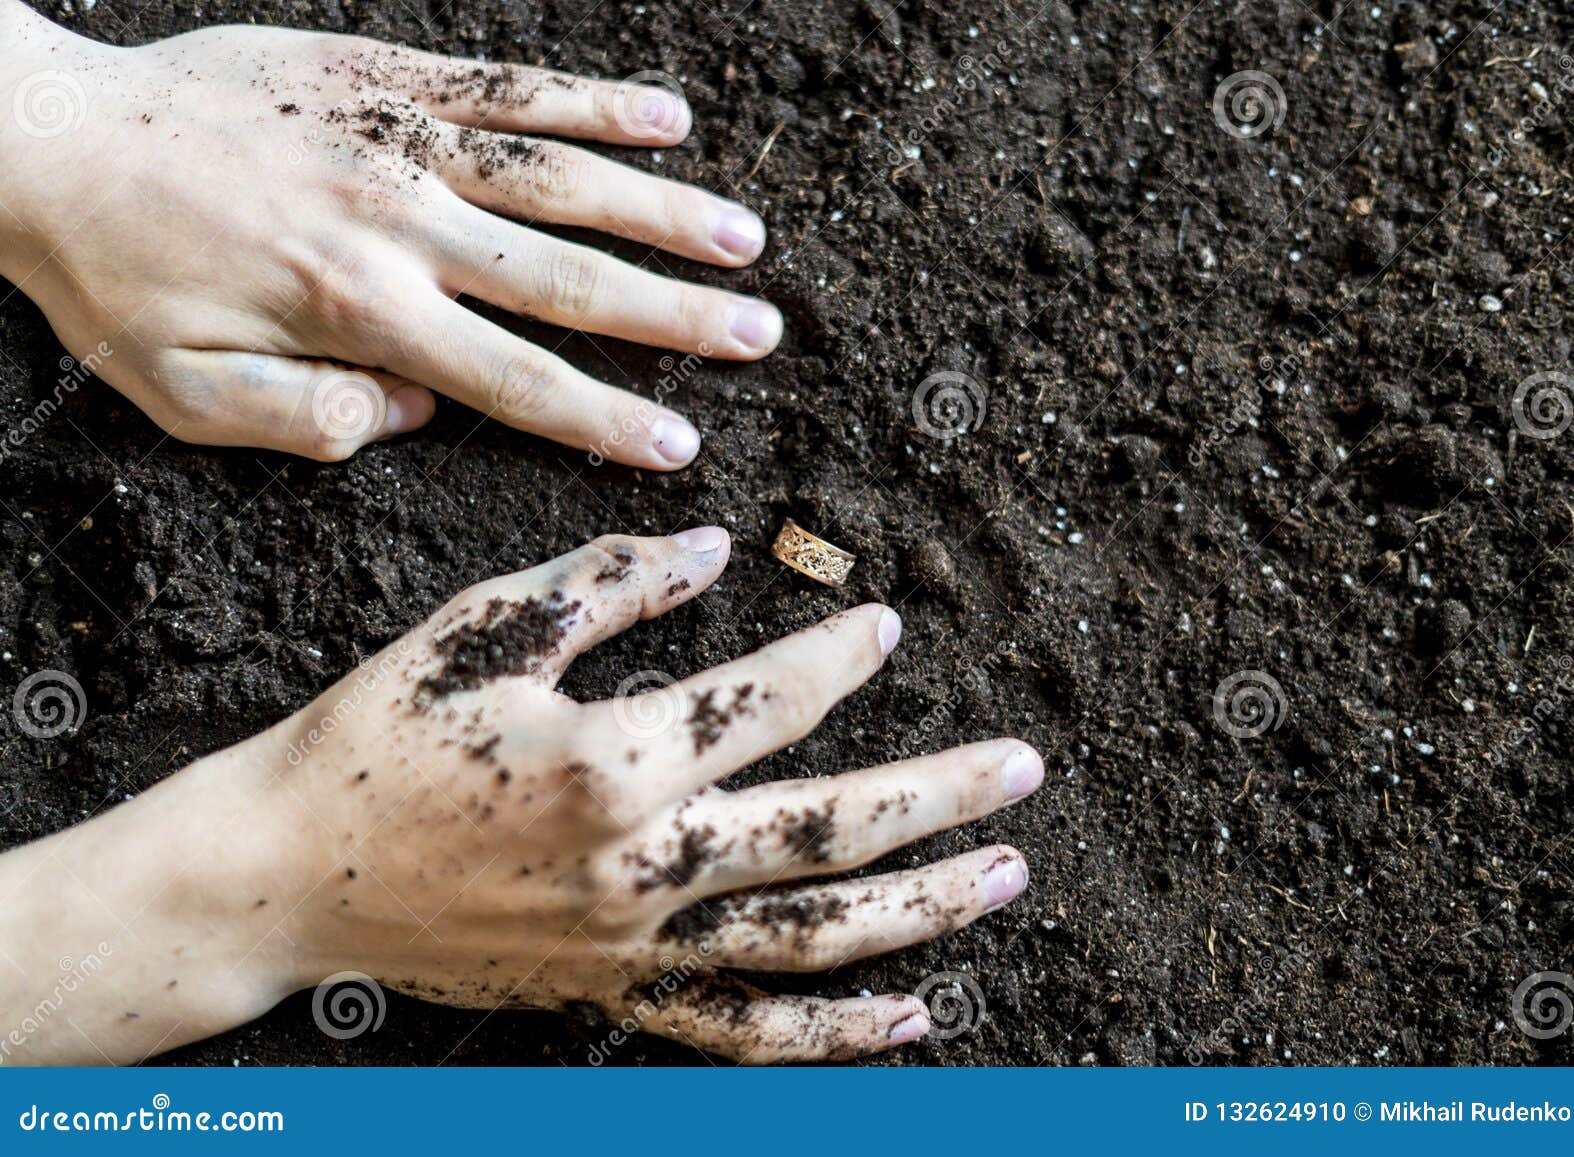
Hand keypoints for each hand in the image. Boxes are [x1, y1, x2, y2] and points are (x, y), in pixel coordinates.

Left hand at [0, 4, 778, 462]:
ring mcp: (399, 136)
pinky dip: (592, 100)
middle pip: (566, 279)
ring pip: (561, 177)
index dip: (605, 417)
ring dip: (661, 212)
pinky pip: (506, 85)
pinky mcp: (383, 72)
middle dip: (673, 317)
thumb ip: (310, 423)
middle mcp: (400, 223)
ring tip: (745, 240)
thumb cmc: (113, 279)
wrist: (45, 137)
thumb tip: (413, 416)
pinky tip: (668, 114)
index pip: (512, 379)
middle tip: (760, 335)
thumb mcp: (185, 399)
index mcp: (357, 313)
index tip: (682, 443)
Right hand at [0, 529, 1040, 1063]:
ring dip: (920, 908)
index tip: (884, 620)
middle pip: (826, 832)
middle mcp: (640, 865)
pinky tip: (910, 1010)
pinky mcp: (614, 993)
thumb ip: (611, 583)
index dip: (836, 656)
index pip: (765, 702)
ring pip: (810, 938)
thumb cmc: (377, 737)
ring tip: (1004, 871)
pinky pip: (744, 1029)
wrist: (288, 875)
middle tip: (1023, 765)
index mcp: (609, 762)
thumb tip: (715, 547)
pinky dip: (834, 1027)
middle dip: (939, 795)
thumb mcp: (485, 629)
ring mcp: (634, 946)